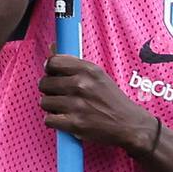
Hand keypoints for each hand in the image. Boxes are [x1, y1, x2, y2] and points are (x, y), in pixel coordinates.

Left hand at [39, 50, 156, 152]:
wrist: (128, 124)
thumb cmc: (113, 100)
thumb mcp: (98, 75)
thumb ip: (74, 63)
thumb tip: (52, 47)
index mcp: (88, 70)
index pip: (53, 62)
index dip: (49, 69)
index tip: (52, 74)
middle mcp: (81, 85)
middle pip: (44, 83)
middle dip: (50, 90)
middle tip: (61, 94)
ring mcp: (76, 104)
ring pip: (44, 102)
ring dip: (52, 106)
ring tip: (65, 108)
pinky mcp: (74, 123)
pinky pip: (49, 119)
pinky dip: (55, 121)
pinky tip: (65, 118)